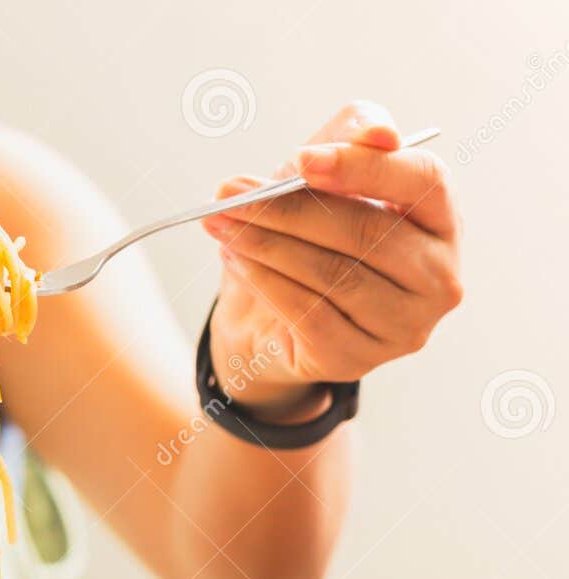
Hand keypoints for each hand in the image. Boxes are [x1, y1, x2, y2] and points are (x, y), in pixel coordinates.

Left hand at [201, 100, 462, 417]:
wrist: (267, 319)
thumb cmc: (308, 236)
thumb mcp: (323, 176)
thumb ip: (349, 139)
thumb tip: (379, 132)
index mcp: (442, 220)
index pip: (423, 181)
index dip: (363, 167)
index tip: (302, 159)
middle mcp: (439, 277)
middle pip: (365, 231)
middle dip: (288, 209)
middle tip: (230, 194)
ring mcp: (404, 325)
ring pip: (332, 273)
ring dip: (266, 244)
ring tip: (223, 224)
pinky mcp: (358, 359)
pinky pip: (307, 312)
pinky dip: (264, 280)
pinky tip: (234, 258)